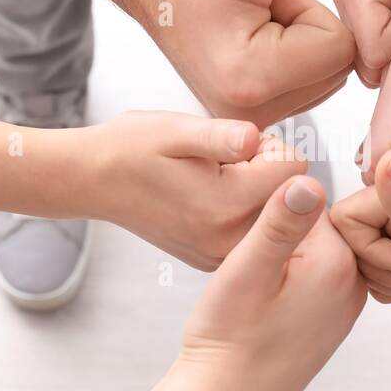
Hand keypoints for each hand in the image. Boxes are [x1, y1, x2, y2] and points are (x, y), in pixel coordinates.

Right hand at [89, 111, 304, 269]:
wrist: (95, 182)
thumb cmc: (134, 146)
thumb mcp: (177, 129)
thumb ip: (222, 135)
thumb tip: (257, 139)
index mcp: (227, 205)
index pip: (295, 169)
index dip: (270, 147)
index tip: (234, 147)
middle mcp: (229, 240)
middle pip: (289, 197)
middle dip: (265, 173)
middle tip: (219, 165)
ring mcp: (220, 256)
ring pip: (274, 217)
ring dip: (254, 195)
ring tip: (210, 183)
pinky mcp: (214, 261)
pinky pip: (253, 233)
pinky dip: (240, 214)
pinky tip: (206, 201)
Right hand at [134, 0, 355, 126]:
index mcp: (249, 79)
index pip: (340, 48)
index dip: (310, 10)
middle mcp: (247, 114)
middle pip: (337, 69)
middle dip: (310, 30)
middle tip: (257, 10)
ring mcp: (248, 120)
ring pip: (326, 76)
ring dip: (302, 43)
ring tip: (251, 22)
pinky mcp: (252, 116)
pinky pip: (309, 84)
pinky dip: (294, 58)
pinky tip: (252, 38)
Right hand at [180, 175, 366, 390]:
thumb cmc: (229, 340)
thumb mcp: (247, 270)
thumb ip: (280, 222)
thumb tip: (307, 179)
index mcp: (338, 263)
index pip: (311, 202)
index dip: (271, 212)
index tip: (250, 242)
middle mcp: (353, 284)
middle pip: (316, 227)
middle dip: (280, 234)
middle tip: (249, 268)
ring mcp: (344, 306)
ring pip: (312, 253)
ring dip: (282, 258)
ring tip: (254, 289)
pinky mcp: (329, 321)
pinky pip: (312, 279)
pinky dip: (287, 281)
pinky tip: (264, 303)